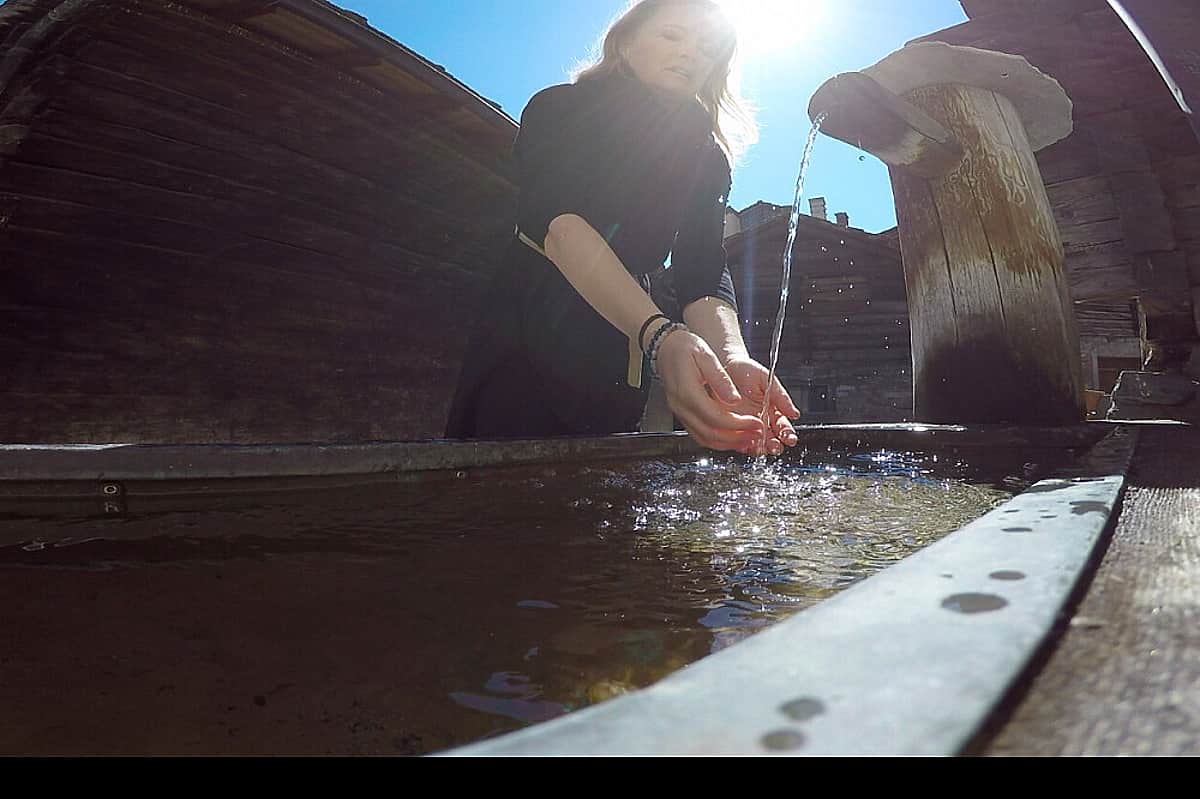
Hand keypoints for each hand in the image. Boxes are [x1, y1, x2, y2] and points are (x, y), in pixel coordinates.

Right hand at [654, 329, 765, 451]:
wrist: (666, 348)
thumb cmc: (684, 348)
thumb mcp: (706, 356)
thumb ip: (720, 379)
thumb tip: (735, 399)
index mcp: (688, 392)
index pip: (715, 417)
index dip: (738, 424)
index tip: (755, 423)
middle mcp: (681, 406)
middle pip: (710, 433)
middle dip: (736, 437)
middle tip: (756, 433)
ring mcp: (680, 413)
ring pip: (704, 438)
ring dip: (727, 442)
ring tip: (748, 438)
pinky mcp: (682, 415)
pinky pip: (699, 434)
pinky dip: (716, 440)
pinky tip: (731, 437)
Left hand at [722, 356, 800, 456]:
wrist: (723, 365)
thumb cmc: (745, 370)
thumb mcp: (767, 380)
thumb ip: (781, 397)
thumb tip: (795, 414)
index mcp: (771, 410)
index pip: (783, 426)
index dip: (787, 434)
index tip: (789, 438)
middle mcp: (760, 420)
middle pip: (771, 438)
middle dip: (775, 444)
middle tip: (776, 446)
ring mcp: (745, 424)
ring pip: (756, 442)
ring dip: (760, 448)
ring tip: (762, 448)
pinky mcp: (730, 427)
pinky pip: (737, 441)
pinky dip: (742, 445)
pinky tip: (746, 445)